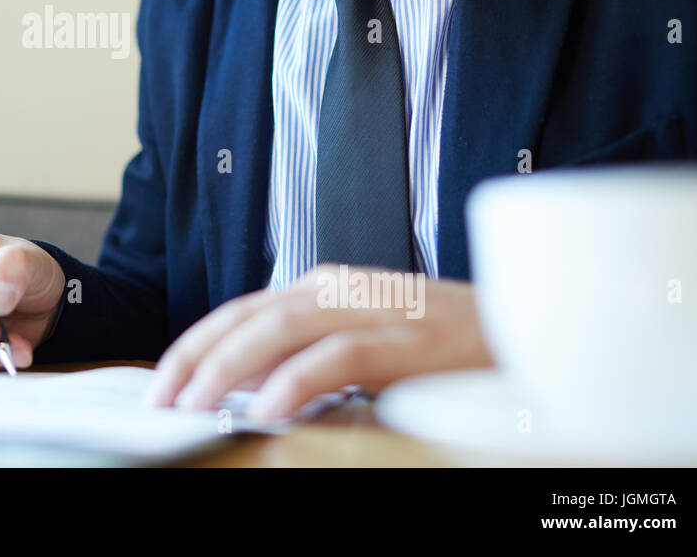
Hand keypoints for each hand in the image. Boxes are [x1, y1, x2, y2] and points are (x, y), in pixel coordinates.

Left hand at [143, 263, 492, 420]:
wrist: (536, 328)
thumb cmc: (443, 345)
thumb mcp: (362, 340)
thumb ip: (305, 354)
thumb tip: (240, 384)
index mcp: (325, 286)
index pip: (241, 312)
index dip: (194, 346)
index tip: (159, 383)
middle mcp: (342, 288)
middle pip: (248, 317)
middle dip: (195, 357)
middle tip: (160, 399)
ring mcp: (378, 309)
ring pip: (281, 330)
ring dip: (230, 368)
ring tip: (195, 404)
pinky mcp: (412, 339)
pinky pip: (341, 357)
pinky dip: (298, 381)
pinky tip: (269, 409)